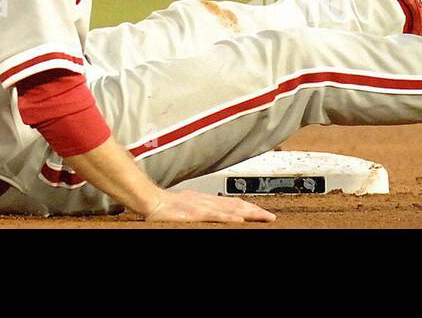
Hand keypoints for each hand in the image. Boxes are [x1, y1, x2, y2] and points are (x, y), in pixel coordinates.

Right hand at [145, 189, 275, 223]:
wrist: (150, 200)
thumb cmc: (166, 206)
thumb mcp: (189, 206)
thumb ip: (204, 211)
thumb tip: (219, 215)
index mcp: (206, 200)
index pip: (232, 203)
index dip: (249, 207)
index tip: (262, 212)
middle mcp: (207, 201)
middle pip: (236, 204)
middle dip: (255, 210)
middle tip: (271, 217)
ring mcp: (201, 206)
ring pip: (230, 208)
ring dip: (248, 213)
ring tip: (263, 217)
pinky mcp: (194, 213)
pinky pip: (214, 215)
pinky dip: (227, 217)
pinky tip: (239, 220)